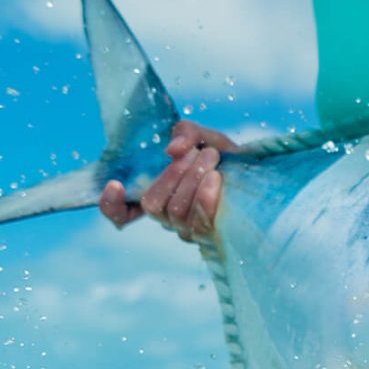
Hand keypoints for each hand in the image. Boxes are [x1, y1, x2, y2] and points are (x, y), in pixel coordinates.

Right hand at [99, 121, 235, 241]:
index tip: (115, 185)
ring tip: (212, 157)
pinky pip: (199, 223)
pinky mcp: (209, 235)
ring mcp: (186, 229)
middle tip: (197, 152)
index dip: (112, 206)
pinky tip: (215, 178)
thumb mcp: (202, 137)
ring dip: (192, 179)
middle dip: (173, 174)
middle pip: (152, 205)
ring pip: (175, 212)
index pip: (121, 213)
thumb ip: (185, 134)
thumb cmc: (222, 156)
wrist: (256, 172)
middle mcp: (167, 217)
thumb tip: (172, 150)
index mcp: (156, 195)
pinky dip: (205, 197)